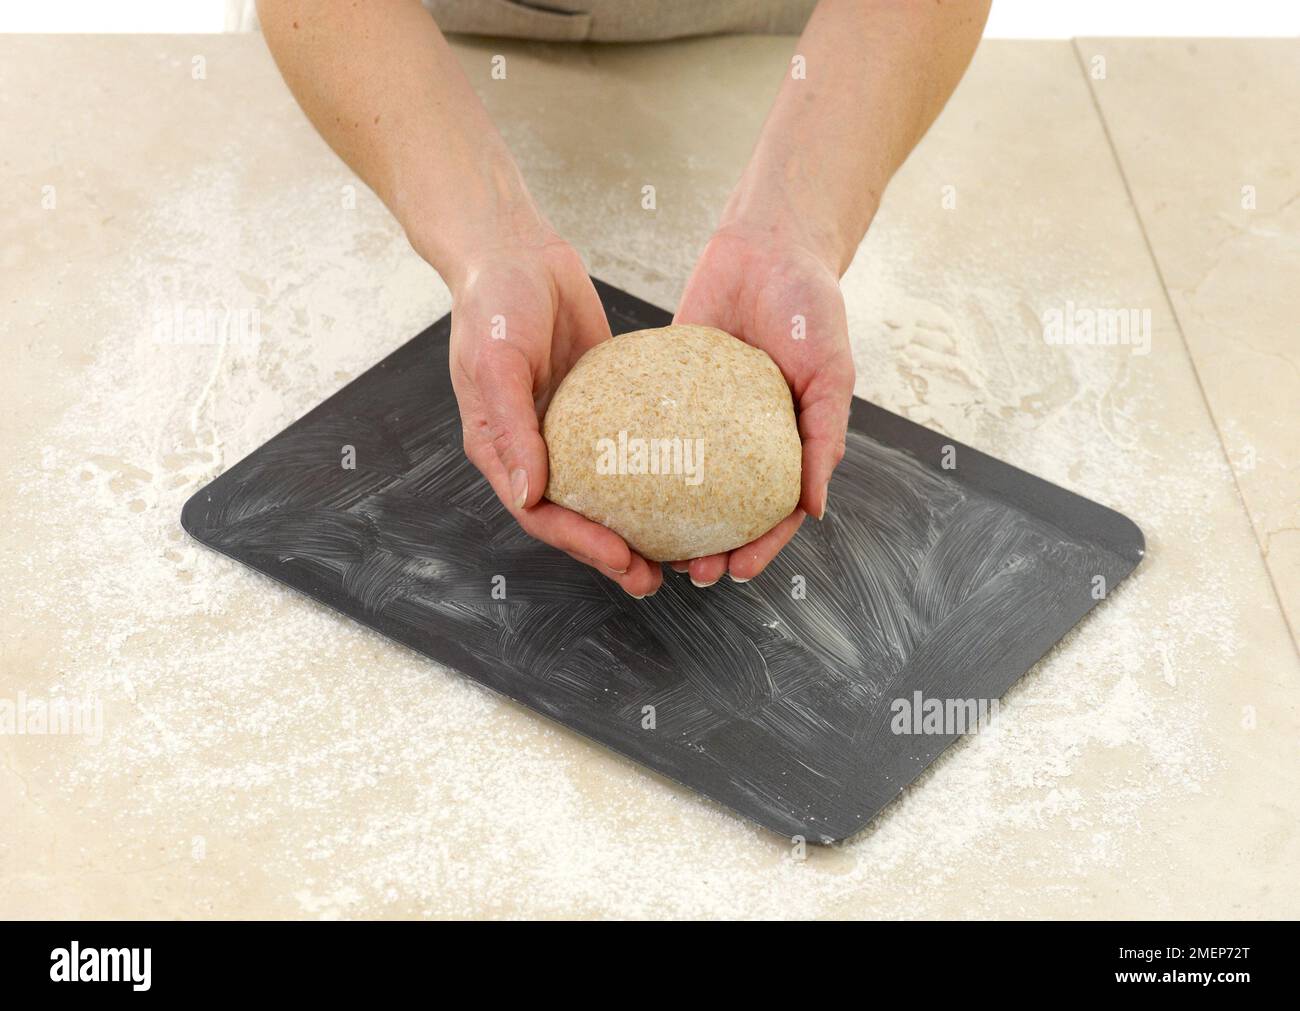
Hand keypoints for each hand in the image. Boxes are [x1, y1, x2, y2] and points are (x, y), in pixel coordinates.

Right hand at [448, 235, 664, 596]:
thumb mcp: (497, 364)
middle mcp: (537, 448)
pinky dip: (653, 472)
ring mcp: (573, 429)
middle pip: (576, 516)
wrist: (517, 250)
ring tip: (678, 552)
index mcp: (501, 448)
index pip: (541, 515)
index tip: (622, 559)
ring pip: (606, 491)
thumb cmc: (493, 304)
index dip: (580, 545)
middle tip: (654, 578)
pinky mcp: (604, 404)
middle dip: (612, 552)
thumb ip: (511, 430)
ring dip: (636, 524)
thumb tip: (528, 496)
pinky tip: (690, 484)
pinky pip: (631, 447)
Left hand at [673, 227, 854, 583]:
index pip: (776, 512)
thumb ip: (825, 436)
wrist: (768, 244)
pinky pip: (652, 430)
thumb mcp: (831, 372)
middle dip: (710, 547)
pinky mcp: (671, 387)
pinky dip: (639, 461)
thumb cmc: (811, 306)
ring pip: (686, 482)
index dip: (759, 548)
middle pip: (726, 509)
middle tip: (686, 570)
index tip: (736, 572)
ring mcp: (706, 417)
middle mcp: (746, 438)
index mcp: (790, 442)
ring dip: (670, 519)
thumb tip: (815, 509)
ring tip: (649, 545)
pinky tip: (618, 486)